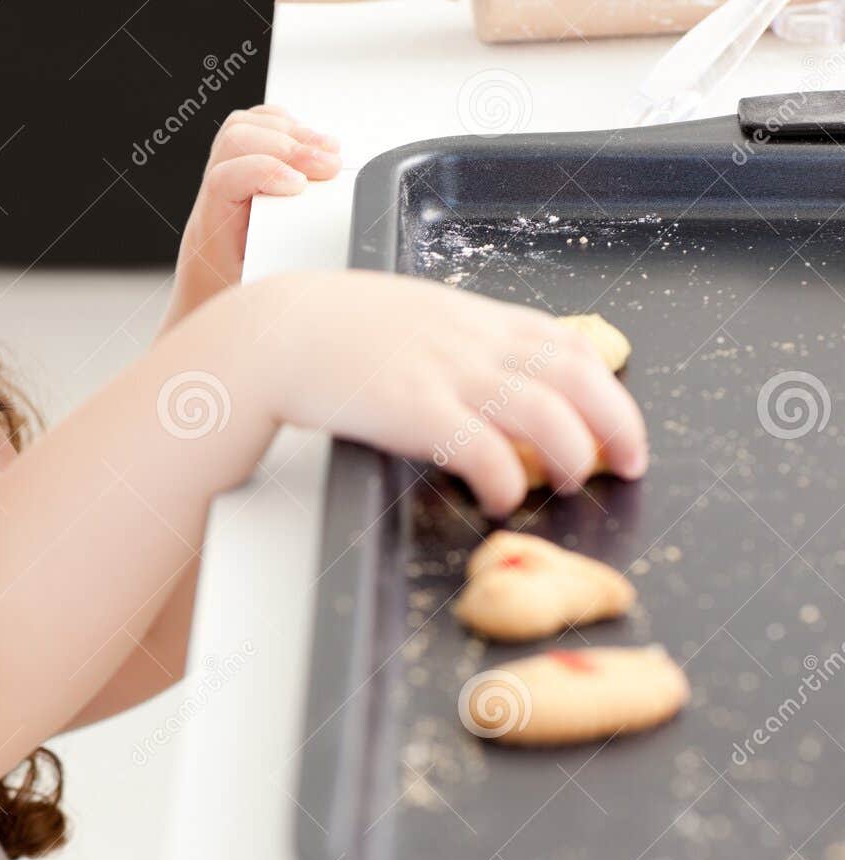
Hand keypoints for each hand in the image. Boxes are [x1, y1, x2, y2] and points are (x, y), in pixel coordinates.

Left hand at [159, 106, 340, 334]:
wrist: (205, 306)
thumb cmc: (231, 306)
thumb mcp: (259, 301)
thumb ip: (283, 277)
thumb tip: (321, 259)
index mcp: (211, 231)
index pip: (224, 179)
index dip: (264, 171)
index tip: (301, 186)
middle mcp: (211, 199)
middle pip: (235, 140)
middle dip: (288, 145)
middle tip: (329, 164)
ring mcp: (221, 180)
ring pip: (242, 127)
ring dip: (288, 131)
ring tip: (326, 151)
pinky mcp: (237, 172)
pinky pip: (251, 128)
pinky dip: (283, 125)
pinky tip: (309, 143)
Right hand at [249, 271, 648, 516]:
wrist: (277, 333)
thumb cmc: (332, 330)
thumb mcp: (411, 316)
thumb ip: (458, 340)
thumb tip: (496, 374)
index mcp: (475, 317)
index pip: (568, 345)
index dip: (610, 389)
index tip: (622, 425)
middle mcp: (474, 342)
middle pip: (576, 379)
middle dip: (615, 424)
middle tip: (625, 463)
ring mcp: (447, 374)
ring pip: (544, 415)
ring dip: (570, 455)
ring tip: (570, 484)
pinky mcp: (416, 411)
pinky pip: (484, 451)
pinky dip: (505, 481)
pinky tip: (502, 499)